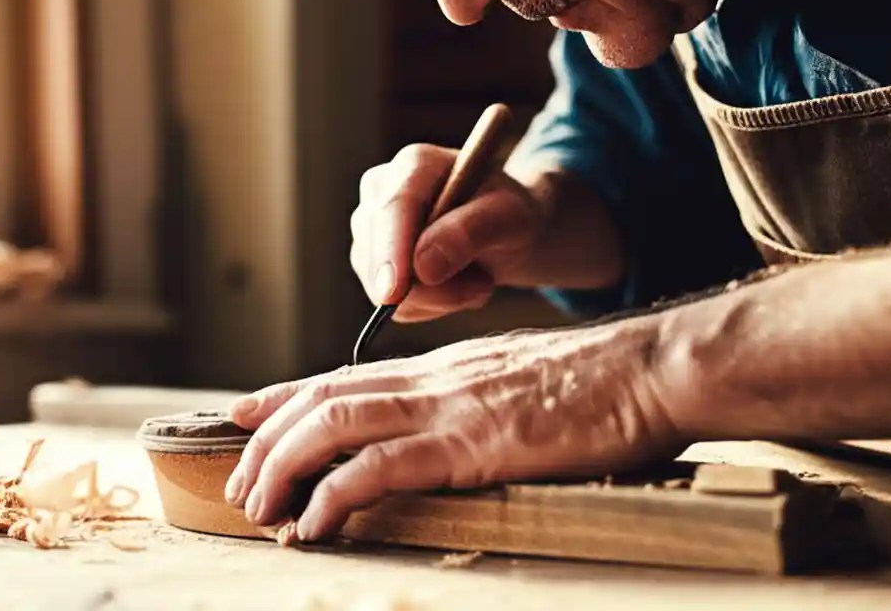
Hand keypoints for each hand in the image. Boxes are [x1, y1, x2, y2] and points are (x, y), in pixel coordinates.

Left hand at [222, 314, 683, 541]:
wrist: (650, 369)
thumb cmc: (601, 383)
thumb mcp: (518, 379)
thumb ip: (473, 396)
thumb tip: (450, 421)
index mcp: (440, 366)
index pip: (342, 375)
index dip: (284, 394)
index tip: (242, 413)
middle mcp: (429, 380)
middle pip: (321, 401)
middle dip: (267, 442)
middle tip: (240, 484)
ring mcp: (445, 409)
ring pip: (332, 427)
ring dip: (284, 468)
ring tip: (259, 509)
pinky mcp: (468, 445)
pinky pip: (378, 470)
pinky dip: (333, 497)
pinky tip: (314, 524)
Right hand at [351, 143, 545, 321]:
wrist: (504, 231)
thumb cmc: (508, 214)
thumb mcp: (510, 216)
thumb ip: (471, 231)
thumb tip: (423, 267)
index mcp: (414, 165)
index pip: (393, 209)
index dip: (390, 252)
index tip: (395, 294)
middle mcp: (381, 192)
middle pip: (380, 254)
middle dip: (433, 287)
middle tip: (484, 284)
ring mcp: (370, 229)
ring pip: (384, 288)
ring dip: (439, 299)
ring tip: (475, 279)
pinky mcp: (371, 263)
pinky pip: (395, 305)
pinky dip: (431, 307)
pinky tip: (453, 285)